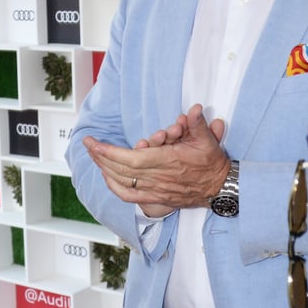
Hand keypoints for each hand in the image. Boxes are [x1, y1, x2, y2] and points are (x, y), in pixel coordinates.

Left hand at [83, 104, 229, 216]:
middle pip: (121, 170)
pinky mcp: (156, 199)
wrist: (219, 188)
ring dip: (104, 169)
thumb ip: (197, 124)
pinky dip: (115, 188)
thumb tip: (194, 109)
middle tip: (88, 144)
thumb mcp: (207, 140)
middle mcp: (158, 177)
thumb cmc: (211, 163)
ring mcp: (156, 190)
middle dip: (101, 157)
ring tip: (93, 156)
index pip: (132, 158)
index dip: (110, 152)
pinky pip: (130, 196)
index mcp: (168, 161)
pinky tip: (106, 178)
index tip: (95, 143)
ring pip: (123, 182)